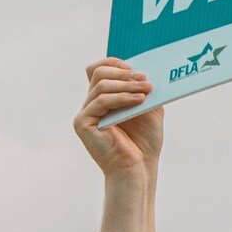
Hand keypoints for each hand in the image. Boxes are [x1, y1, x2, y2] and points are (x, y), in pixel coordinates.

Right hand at [74, 59, 162, 177]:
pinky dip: (122, 98)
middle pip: (98, 73)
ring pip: (101, 85)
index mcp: (104, 99)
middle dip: (123, 73)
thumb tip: (144, 70)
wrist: (139, 169)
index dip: (113, 62)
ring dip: (126, 85)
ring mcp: (85, 114)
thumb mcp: (149, 109)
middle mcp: (91, 104)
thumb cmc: (144, 143)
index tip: (133, 67)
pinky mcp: (82, 124)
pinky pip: (100, 101)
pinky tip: (139, 101)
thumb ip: (144, 89)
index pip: (98, 70)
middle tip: (144, 79)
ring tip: (146, 90)